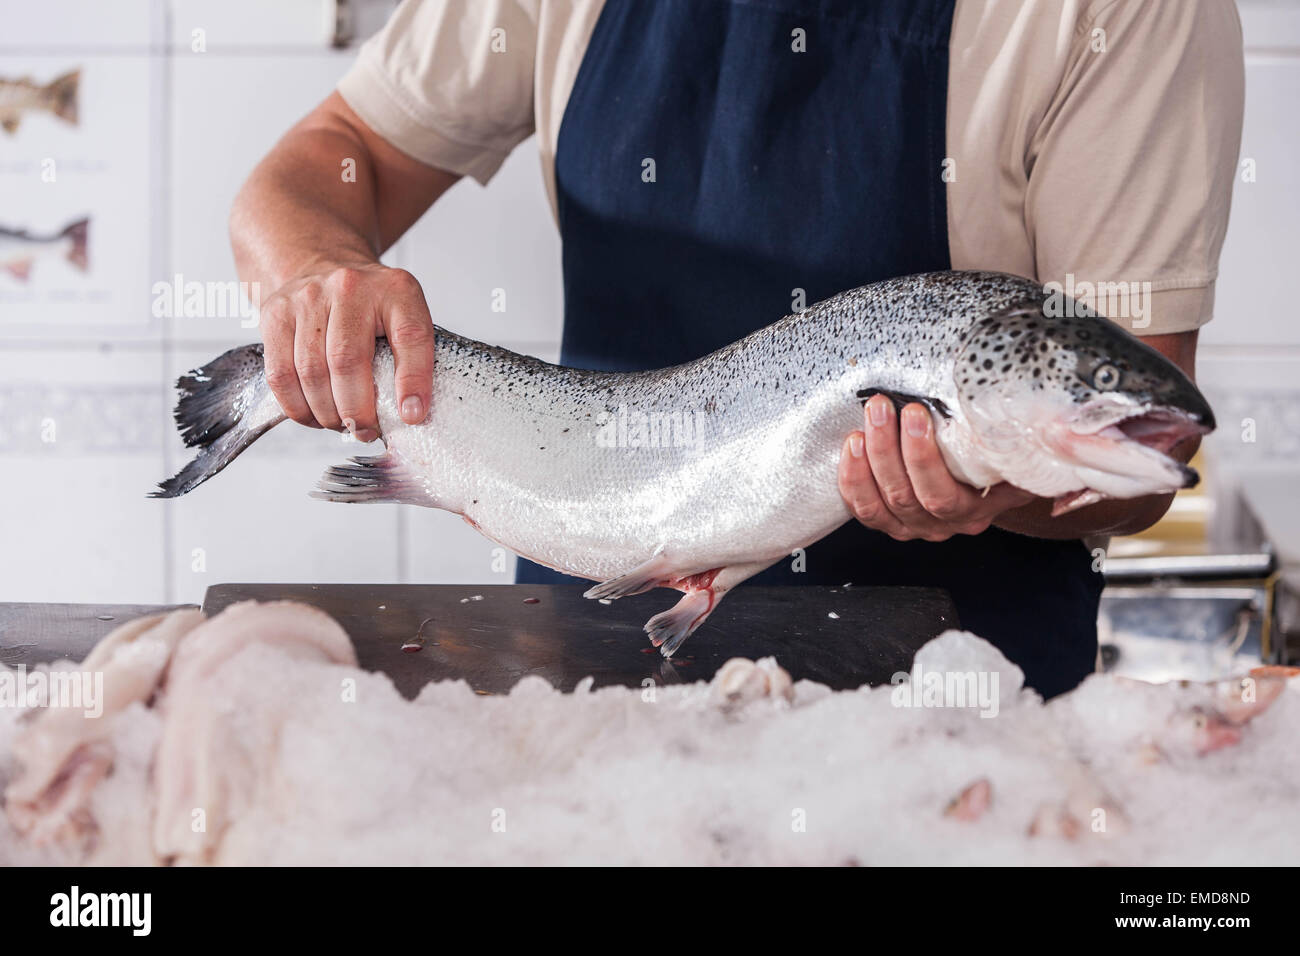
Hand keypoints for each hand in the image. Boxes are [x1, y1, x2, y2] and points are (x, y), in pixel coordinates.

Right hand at [259, 262, 433, 440]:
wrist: (321, 266)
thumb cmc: (369, 306)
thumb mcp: (404, 318)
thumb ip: (411, 358)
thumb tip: (408, 415)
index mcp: (396, 290)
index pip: (411, 336)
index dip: (413, 381)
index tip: (411, 417)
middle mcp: (350, 287)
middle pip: (347, 361)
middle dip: (357, 411)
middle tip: (366, 431)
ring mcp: (307, 298)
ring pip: (311, 372)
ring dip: (327, 413)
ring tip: (341, 425)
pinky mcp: (275, 315)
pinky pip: (280, 375)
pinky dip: (297, 407)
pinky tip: (314, 415)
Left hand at [838, 395, 1034, 541]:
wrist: (982, 477)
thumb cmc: (995, 455)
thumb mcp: (1015, 453)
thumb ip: (1024, 442)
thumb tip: (1050, 420)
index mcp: (977, 512)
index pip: (947, 497)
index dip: (924, 458)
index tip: (918, 413)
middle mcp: (943, 524)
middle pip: (910, 497)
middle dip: (892, 448)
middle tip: (887, 406)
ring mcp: (911, 526)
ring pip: (882, 503)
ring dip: (870, 457)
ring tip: (871, 416)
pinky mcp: (885, 520)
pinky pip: (862, 509)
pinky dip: (851, 478)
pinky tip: (852, 445)